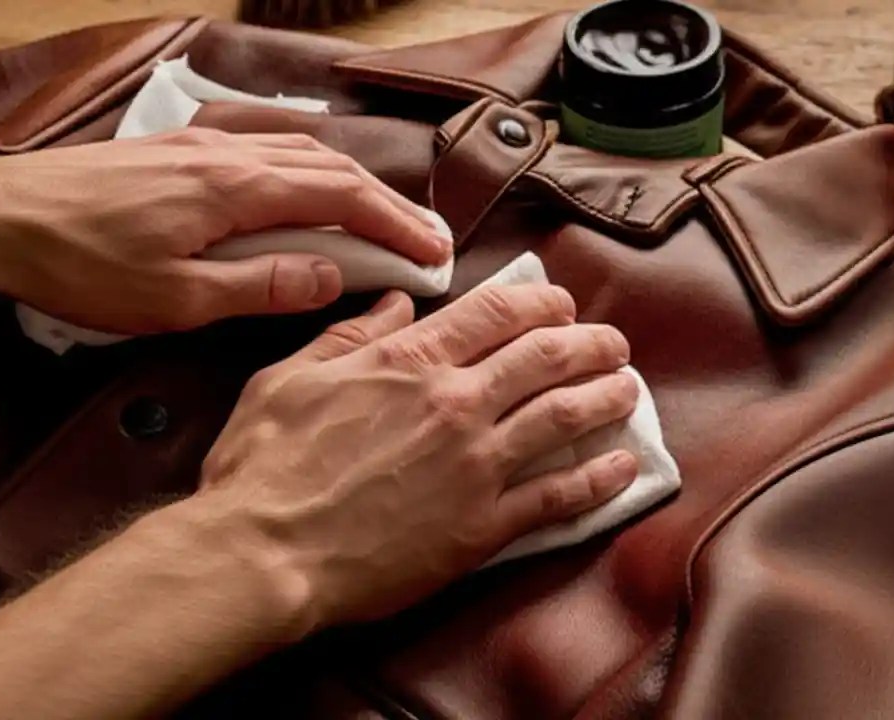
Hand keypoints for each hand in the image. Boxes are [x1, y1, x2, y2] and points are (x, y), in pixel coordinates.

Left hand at [0, 128, 449, 332]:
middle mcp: (226, 154)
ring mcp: (200, 146)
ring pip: (299, 152)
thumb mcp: (175, 300)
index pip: (343, 199)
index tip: (437, 254)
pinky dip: (304, 168)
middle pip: (332, 167)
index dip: (398, 226)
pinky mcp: (176, 151)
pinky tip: (303, 188)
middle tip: (423, 242)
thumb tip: (330, 278)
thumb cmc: (75, 265)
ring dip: (349, 185)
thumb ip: (260, 286)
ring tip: (377, 222)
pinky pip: (263, 147)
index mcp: (234, 189)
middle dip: (387, 204)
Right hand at [194, 285, 638, 627]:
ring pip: (566, 416)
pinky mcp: (482, 527)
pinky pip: (559, 496)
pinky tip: (624, 466)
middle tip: (610, 343)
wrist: (264, 553)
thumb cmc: (264, 466)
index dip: (540, 301)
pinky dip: (599, 478)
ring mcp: (475, 465)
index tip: (561, 304)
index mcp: (409, 361)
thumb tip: (396, 305)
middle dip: (590, 342)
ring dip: (608, 395)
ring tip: (629, 388)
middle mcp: (455, 403)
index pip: (496, 312)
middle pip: (547, 357)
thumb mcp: (288, 378)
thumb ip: (349, 337)